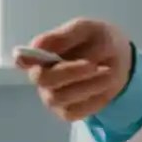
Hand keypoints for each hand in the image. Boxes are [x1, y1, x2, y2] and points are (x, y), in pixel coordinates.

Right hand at [16, 18, 133, 122]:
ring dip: (87, 85)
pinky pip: (76, 112)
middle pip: (44, 80)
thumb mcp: (86, 29)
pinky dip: (94, 99)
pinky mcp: (67, 111)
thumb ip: (65, 36)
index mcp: (41, 53)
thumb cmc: (96, 40)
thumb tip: (38, 45)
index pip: (23, 59)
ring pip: (60, 98)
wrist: (117, 59)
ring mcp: (52, 96)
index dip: (24, 60)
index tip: (29, 59)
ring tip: (108, 72)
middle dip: (69, 72)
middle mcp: (41, 76)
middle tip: (93, 65)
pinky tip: (105, 85)